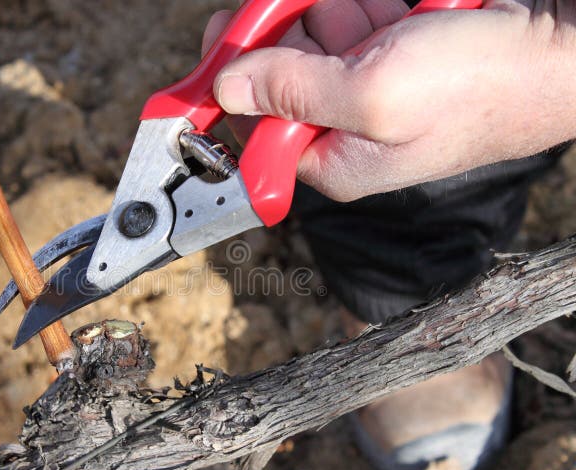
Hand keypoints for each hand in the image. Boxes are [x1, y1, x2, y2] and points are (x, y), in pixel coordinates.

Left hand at [204, 0, 575, 200]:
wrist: (557, 51)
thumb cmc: (478, 86)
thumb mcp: (372, 94)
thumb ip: (292, 92)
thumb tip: (226, 89)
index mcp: (334, 160)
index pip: (256, 132)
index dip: (233, 91)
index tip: (220, 47)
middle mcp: (345, 129)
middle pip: (277, 82)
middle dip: (277, 41)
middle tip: (275, 10)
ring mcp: (368, 87)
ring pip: (311, 43)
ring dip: (318, 15)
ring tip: (365, 12)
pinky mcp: (391, 51)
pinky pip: (350, 22)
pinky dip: (354, 5)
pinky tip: (386, 6)